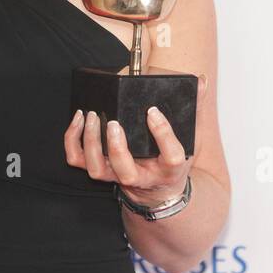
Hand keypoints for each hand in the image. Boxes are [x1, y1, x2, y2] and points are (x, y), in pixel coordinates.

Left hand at [64, 75, 204, 207]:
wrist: (158, 191)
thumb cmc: (171, 160)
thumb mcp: (190, 138)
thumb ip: (195, 109)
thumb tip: (200, 81)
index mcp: (170, 168)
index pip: (172, 156)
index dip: (163, 134)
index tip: (152, 112)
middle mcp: (142, 177)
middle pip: (126, 171)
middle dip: (117, 147)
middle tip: (113, 122)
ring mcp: (118, 176)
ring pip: (97, 169)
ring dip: (92, 143)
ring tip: (91, 115)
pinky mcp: (100, 171)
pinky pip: (79, 160)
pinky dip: (72, 141)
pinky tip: (78, 119)